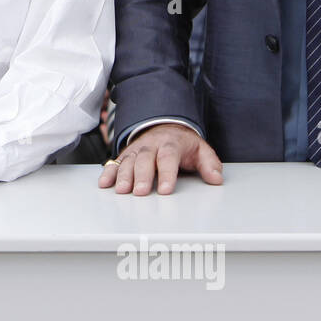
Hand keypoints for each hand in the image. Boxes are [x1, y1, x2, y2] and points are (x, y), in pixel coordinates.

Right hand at [97, 122, 223, 194]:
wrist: (164, 128)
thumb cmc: (182, 144)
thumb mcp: (200, 150)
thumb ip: (209, 164)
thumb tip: (216, 178)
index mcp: (171, 144)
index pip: (168, 158)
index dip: (167, 174)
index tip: (166, 190)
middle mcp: (151, 146)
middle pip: (145, 160)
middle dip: (142, 176)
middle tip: (141, 192)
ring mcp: (136, 150)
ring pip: (128, 161)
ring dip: (123, 176)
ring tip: (122, 190)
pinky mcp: (126, 155)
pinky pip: (115, 163)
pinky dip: (108, 173)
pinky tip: (104, 184)